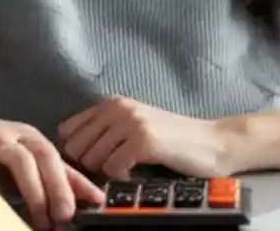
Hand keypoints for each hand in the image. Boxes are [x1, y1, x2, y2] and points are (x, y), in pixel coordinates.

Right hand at [0, 107, 104, 229]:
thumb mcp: (5, 175)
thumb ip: (28, 188)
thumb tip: (51, 215)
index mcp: (31, 143)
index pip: (61, 164)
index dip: (80, 183)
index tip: (98, 202)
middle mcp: (22, 136)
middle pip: (51, 156)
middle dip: (65, 186)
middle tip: (70, 215)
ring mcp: (3, 135)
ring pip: (32, 158)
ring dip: (44, 189)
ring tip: (50, 215)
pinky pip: (10, 160)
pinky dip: (21, 182)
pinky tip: (22, 199)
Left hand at [56, 97, 240, 179]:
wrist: (213, 143)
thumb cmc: (172, 140)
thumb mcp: (133, 125)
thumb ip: (103, 130)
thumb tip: (66, 147)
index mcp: (112, 103)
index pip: (67, 131)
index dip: (77, 151)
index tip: (96, 160)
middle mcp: (118, 107)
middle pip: (75, 148)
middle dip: (91, 164)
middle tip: (115, 167)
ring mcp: (131, 122)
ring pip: (92, 159)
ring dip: (108, 171)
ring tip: (130, 166)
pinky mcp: (144, 140)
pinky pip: (112, 168)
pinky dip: (124, 176)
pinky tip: (140, 169)